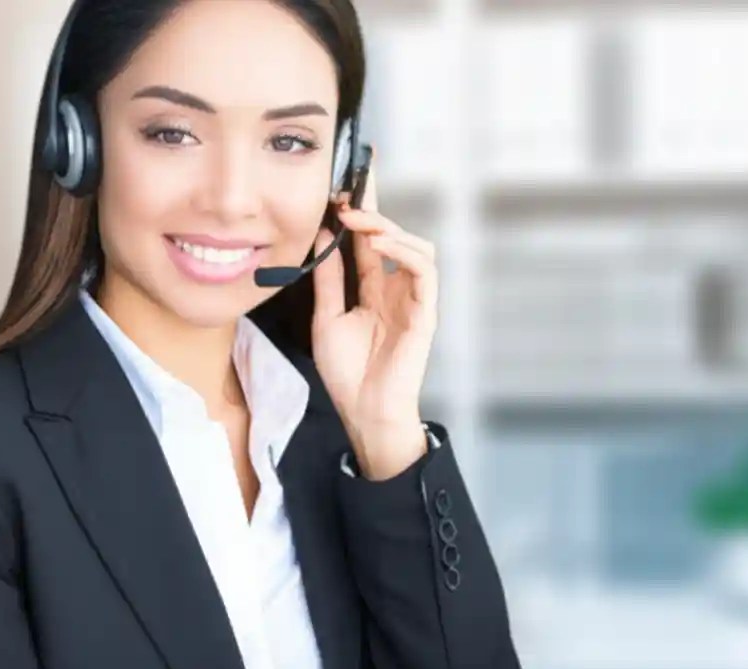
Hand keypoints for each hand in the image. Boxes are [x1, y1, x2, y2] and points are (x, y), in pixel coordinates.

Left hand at [311, 148, 437, 479]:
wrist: (363, 411)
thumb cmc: (347, 373)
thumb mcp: (326, 316)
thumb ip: (329, 277)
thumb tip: (322, 235)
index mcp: (375, 289)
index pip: (370, 238)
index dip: (363, 208)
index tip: (347, 178)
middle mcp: (397, 289)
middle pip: (394, 234)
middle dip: (374, 208)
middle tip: (347, 194)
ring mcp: (414, 300)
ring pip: (416, 246)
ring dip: (389, 228)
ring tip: (359, 221)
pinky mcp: (425, 313)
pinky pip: (424, 272)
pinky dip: (405, 252)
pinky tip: (380, 245)